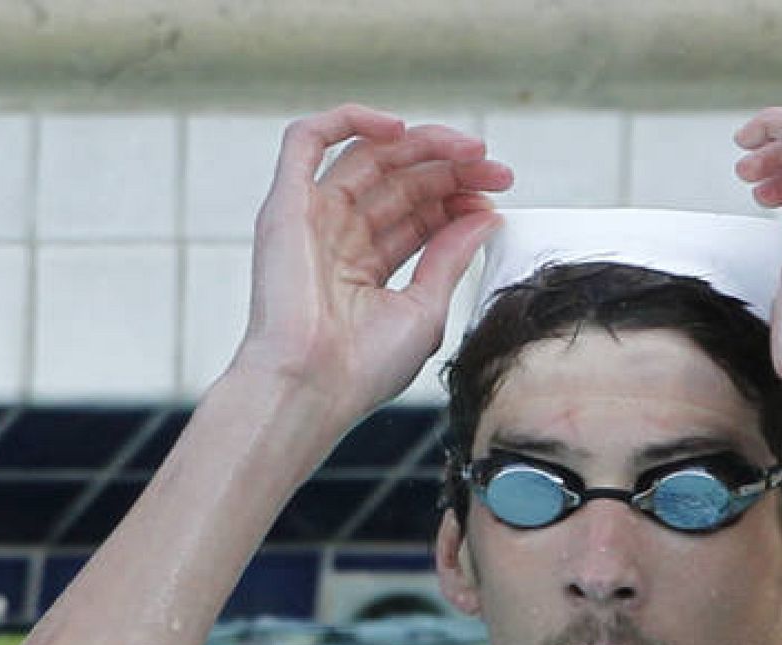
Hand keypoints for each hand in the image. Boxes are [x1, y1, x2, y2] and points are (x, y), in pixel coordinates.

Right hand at [237, 104, 512, 417]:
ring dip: (420, 143)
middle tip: (497, 169)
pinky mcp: (284, 205)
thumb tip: (484, 216)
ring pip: (367, 155)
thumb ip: (449, 258)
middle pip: (399, 181)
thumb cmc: (362, 370)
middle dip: (451, 170)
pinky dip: (348, 119)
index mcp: (365, 268)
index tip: (497, 198)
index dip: (458, 198)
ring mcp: (310, 219)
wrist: (311, 388)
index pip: (417, 215)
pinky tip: (397, 127)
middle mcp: (336, 238)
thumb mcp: (423, 309)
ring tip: (468, 149)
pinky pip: (305, 140)